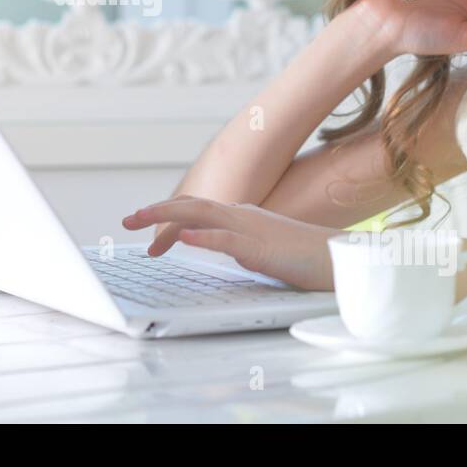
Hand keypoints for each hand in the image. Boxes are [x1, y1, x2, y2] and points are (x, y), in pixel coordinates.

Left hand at [121, 196, 337, 290]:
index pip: (195, 211)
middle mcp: (241, 215)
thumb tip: (210, 244)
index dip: (166, 219)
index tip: (147, 237)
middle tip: (126, 220)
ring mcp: (250, 229)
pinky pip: (226, 239)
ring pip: (199, 214)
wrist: (340, 261)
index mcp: (241, 216)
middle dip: (155, 211)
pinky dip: (201, 237)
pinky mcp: (261, 248)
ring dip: (165, 217)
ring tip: (139, 222)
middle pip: (190, 205)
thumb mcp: (261, 248)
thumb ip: (235, 243)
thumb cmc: (305, 258)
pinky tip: (181, 240)